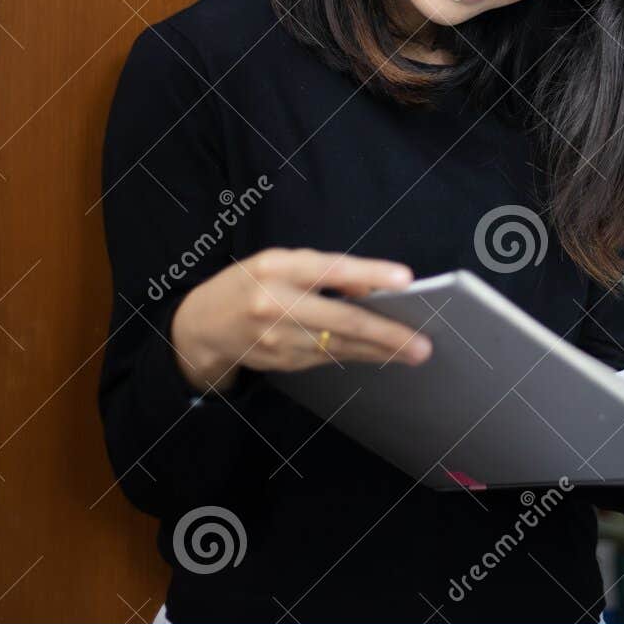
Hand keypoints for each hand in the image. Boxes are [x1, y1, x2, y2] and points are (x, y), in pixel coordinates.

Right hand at [170, 248, 431, 391]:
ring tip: (413, 351)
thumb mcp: (278, 262)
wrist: (201, 327)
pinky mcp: (281, 361)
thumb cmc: (249, 284)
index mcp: (276, 268)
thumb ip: (321, 270)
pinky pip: (328, 357)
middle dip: (386, 333)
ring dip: (380, 350)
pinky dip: (357, 354)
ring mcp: (277, 338)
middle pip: (342, 320)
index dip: (370, 273)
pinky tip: (380, 354)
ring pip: (340, 345)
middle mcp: (275, 303)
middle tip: (422, 343)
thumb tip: (368, 286)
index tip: (406, 280)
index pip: (330, 268)